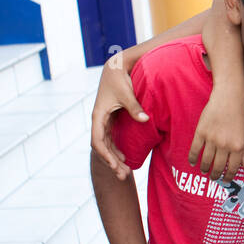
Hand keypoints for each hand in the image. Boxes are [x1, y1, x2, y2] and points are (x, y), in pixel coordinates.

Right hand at [91, 57, 147, 180]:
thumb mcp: (126, 92)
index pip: (97, 141)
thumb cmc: (119, 78)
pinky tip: (126, 159)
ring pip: (106, 145)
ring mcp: (104, 121)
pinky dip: (116, 150)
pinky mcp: (110, 119)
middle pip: (102, 147)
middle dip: (111, 163)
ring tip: (125, 173)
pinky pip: (111, 139)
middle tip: (124, 176)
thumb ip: (134, 107)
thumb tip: (145, 119)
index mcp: (98, 115)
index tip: (115, 166)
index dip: (105, 155)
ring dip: (114, 159)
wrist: (116, 67)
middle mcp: (99, 120)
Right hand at [188, 87, 243, 181]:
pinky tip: (192, 162)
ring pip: (205, 160)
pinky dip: (192, 158)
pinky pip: (194, 149)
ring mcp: (212, 139)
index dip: (228, 177)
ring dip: (204, 168)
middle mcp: (225, 145)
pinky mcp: (200, 132)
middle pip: (217, 167)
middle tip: (213, 178)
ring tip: (204, 170)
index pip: (232, 168)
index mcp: (238, 146)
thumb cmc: (239, 115)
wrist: (228, 97)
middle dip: (215, 175)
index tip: (225, 180)